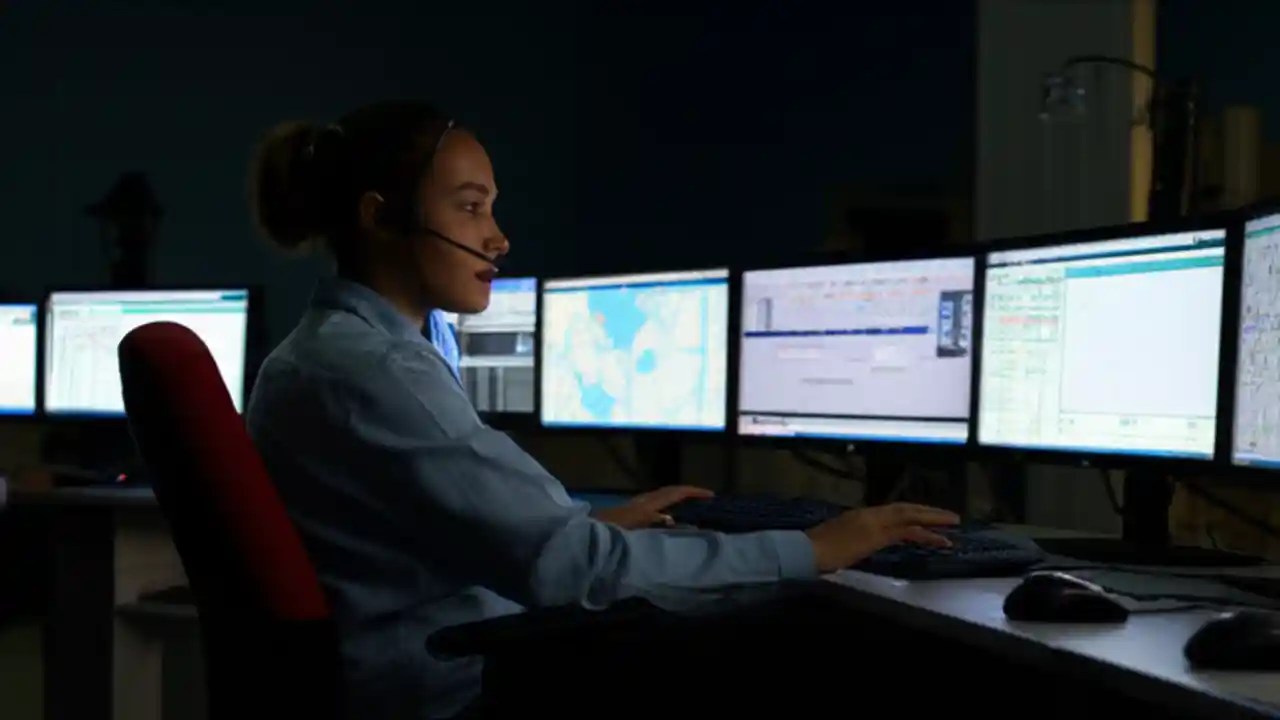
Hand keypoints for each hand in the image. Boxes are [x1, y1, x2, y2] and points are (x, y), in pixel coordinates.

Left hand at [591, 485, 713, 529]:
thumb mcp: (633, 530)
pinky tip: (668, 517)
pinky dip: (667, 506)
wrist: (585, 533)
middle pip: (668, 492)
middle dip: (688, 493)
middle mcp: (642, 501)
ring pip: (661, 497)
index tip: (711, 495)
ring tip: (692, 507)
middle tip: (706, 500)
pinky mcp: (629, 512)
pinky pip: (654, 504)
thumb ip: (653, 523)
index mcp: (646, 504)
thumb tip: (673, 518)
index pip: (674, 493)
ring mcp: (635, 505)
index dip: (693, 492)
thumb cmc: (608, 532)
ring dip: (677, 498)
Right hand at [805, 503, 959, 572]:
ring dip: (932, 520)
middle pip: (905, 510)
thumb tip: (861, 545)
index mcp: (861, 516)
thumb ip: (855, 539)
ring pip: (910, 517)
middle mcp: (870, 516)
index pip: (894, 512)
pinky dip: (924, 534)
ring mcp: (873, 524)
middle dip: (929, 513)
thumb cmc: (816, 549)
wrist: (807, 551)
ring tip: (952, 524)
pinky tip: (938, 540)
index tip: (930, 517)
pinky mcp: (876, 536)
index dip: (914, 513)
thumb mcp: (840, 540)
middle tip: (951, 518)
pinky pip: (906, 532)